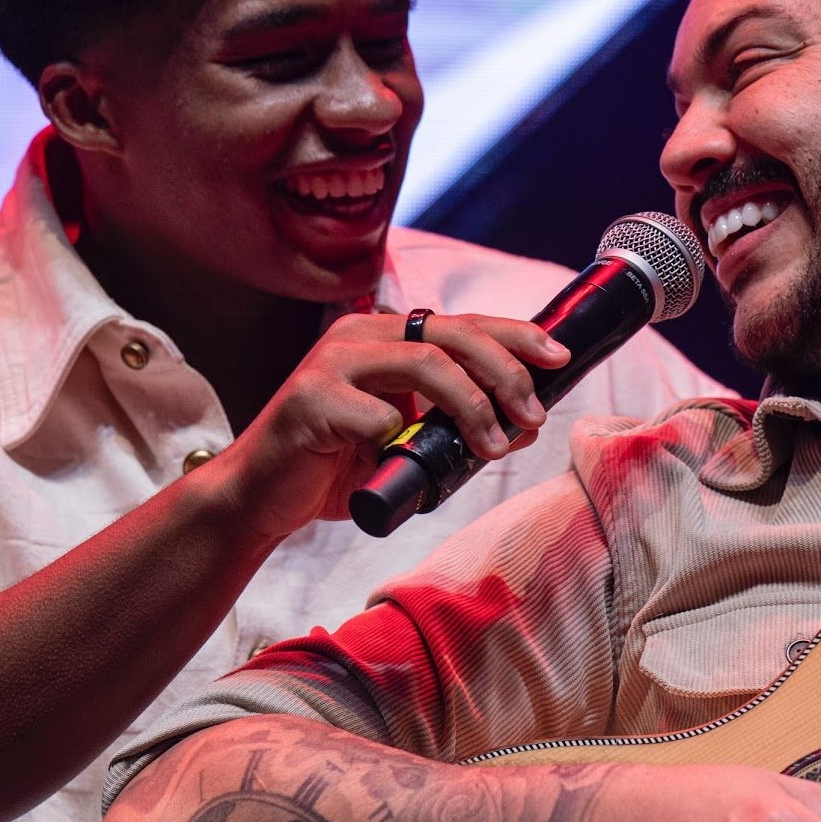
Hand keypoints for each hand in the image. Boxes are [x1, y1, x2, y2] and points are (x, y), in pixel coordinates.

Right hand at [203, 311, 571, 540]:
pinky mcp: (310, 399)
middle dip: (505, 371)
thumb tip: (525, 423)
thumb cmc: (336, 466)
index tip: (559, 357)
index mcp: (384, 336)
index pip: (462, 323)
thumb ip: (456, 425)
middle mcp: (359, 336)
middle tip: (532, 413)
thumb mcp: (408, 442)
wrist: (261, 498)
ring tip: (493, 444)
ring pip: (424, 362)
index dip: (515, 335)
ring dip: (471, 405)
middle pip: (451, 334)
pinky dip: (402, 440)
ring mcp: (331, 364)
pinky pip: (377, 415)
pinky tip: (402, 462)